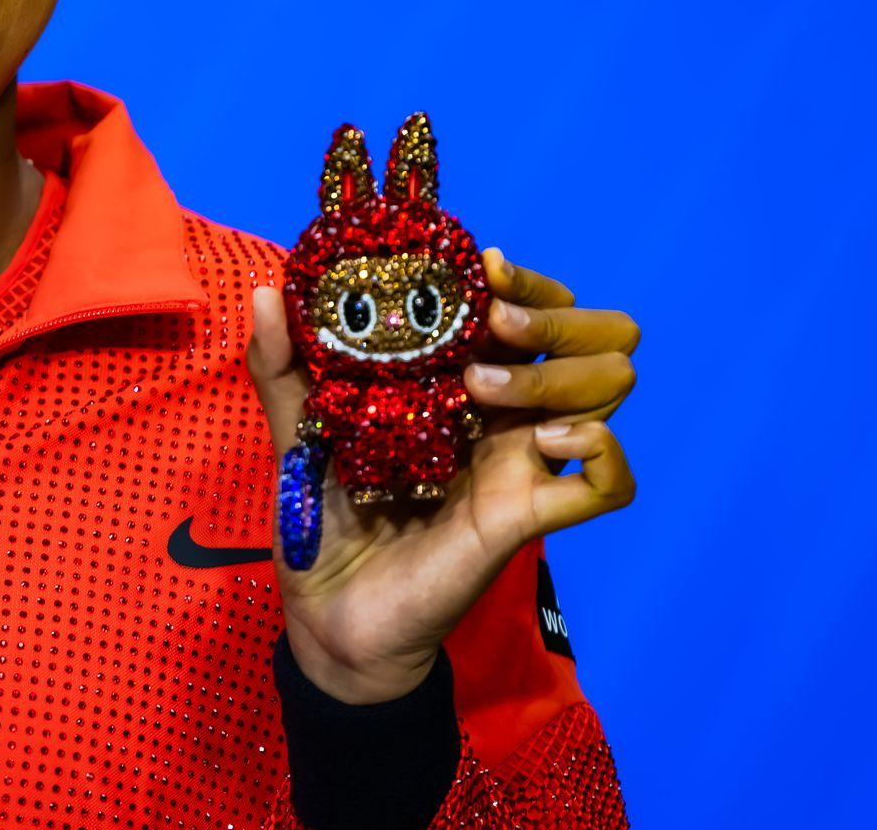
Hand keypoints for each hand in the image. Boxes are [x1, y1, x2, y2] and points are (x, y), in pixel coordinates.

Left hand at [243, 247, 638, 703]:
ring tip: (487, 391)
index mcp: (460, 380)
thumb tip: (267, 290)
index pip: (530, 307)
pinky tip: (545, 445)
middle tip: (495, 324)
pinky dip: (601, 452)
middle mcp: (504, 414)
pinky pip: (609, 484)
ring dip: (559, 376)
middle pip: (592, 335)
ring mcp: (523, 462)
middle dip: (555, 315)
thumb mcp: (297, 429)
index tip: (481, 267)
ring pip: (608, 390)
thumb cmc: (322, 514)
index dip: (522, 279)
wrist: (327, 609)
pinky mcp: (527, 517)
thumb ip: (282, 362)